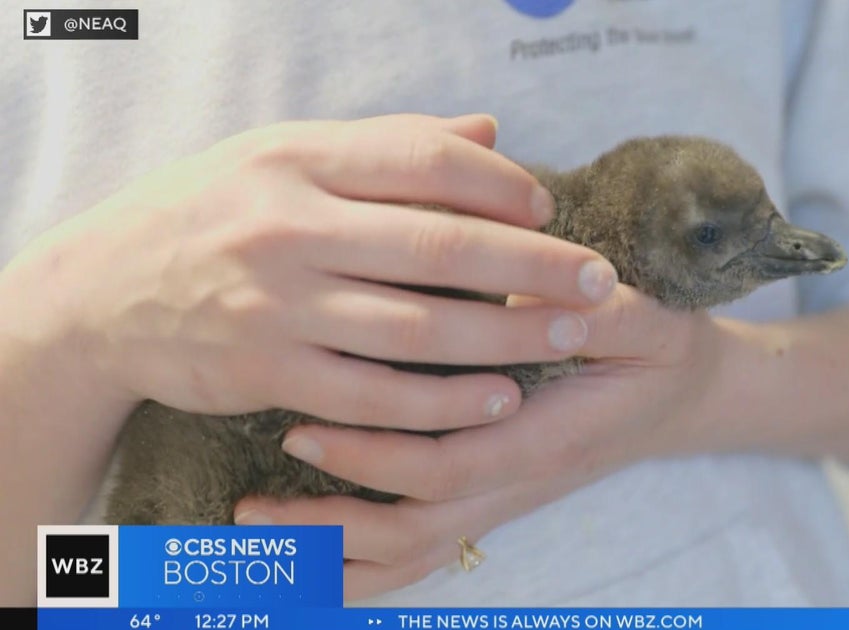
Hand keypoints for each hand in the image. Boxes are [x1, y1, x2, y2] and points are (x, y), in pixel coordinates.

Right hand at [4, 113, 616, 428]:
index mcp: (300, 160)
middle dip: (533, 265)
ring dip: (506, 335)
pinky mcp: (270, 372)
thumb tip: (490, 132)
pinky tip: (498, 399)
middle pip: (439, 246)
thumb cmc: (210, 213)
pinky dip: (443, 401)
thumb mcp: (282, 155)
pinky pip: (375, 395)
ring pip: (418, 327)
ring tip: (569, 334)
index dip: (499, 184)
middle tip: (597, 278)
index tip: (550, 207)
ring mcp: (280, 305)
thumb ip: (387, 146)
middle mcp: (291, 227)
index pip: (423, 161)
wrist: (102, 292)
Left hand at [232, 285, 735, 598]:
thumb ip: (602, 311)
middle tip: (248, 507)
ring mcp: (505, 498)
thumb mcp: (648, 320)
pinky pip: (423, 552)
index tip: (303, 427)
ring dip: (333, 553)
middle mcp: (519, 482)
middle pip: (414, 534)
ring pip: (412, 555)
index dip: (375, 455)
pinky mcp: (494, 496)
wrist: (683, 394)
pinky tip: (308, 554)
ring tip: (258, 534)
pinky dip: (361, 564)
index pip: (450, 467)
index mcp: (548, 438)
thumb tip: (544, 283)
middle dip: (328, 526)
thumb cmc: (658, 350)